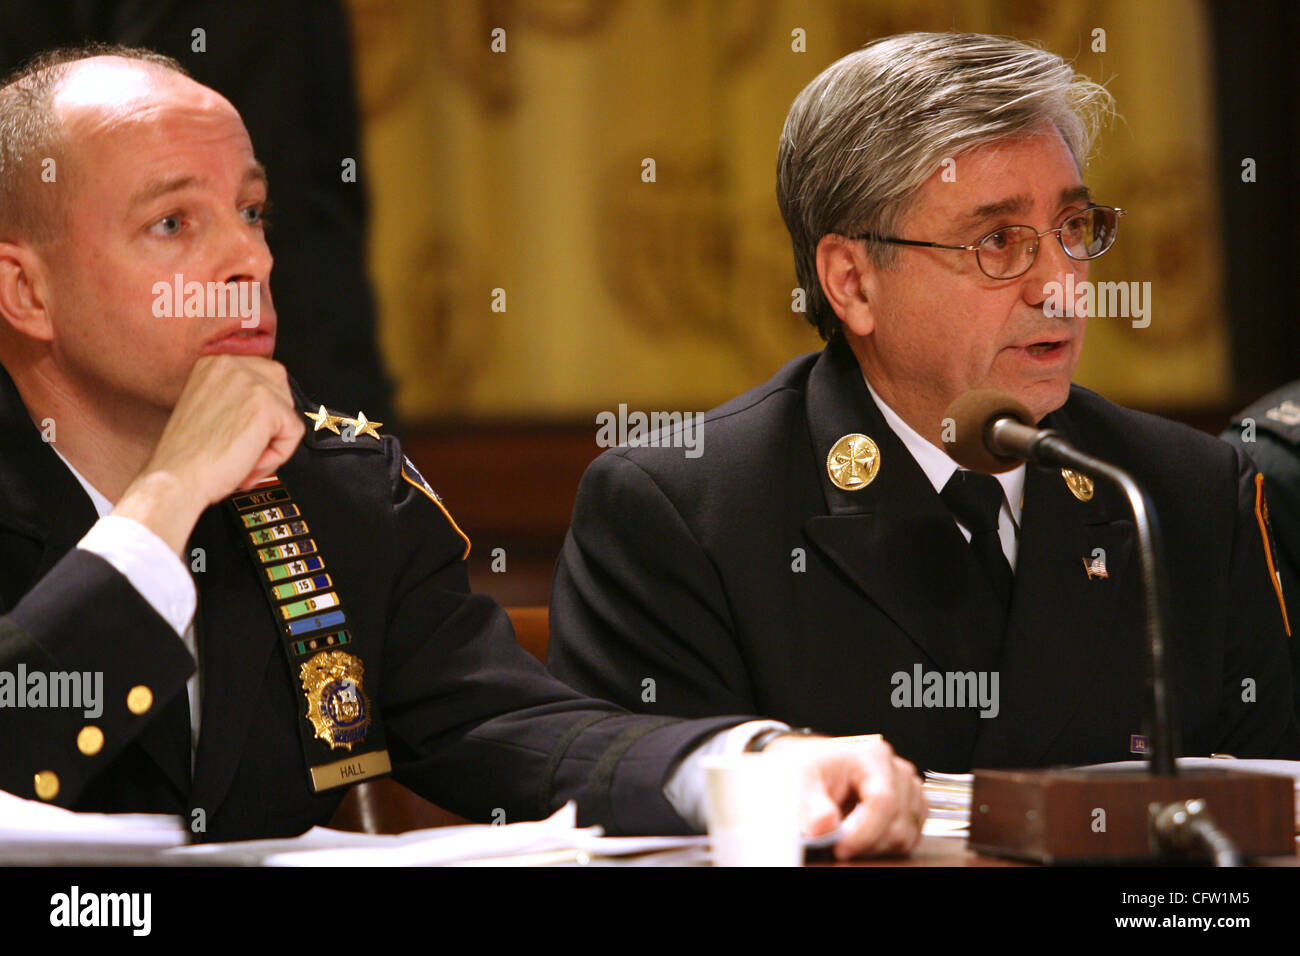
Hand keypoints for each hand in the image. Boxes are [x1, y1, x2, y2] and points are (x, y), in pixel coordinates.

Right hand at [112, 356, 304, 555]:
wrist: (176, 479)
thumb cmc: (188, 456)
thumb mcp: (210, 409)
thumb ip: (236, 399)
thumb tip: (271, 405)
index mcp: (214, 364)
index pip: (264, 378)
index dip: (262, 414)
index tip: (246, 433)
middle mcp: (231, 365)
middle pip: (282, 391)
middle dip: (272, 426)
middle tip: (246, 448)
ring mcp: (250, 382)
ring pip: (288, 414)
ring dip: (272, 444)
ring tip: (244, 457)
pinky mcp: (266, 405)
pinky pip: (294, 433)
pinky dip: (278, 456)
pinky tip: (249, 462)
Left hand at [763, 734, 925, 858]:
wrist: (819, 766)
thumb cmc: (814, 769)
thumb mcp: (802, 779)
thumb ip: (811, 805)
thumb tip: (825, 825)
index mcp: (874, 756)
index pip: (883, 801)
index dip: (864, 833)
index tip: (840, 848)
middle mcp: (898, 770)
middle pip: (897, 823)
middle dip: (866, 842)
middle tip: (837, 845)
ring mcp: (909, 789)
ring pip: (905, 835)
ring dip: (876, 846)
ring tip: (848, 838)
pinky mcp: (913, 807)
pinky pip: (910, 838)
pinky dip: (886, 845)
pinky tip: (863, 837)